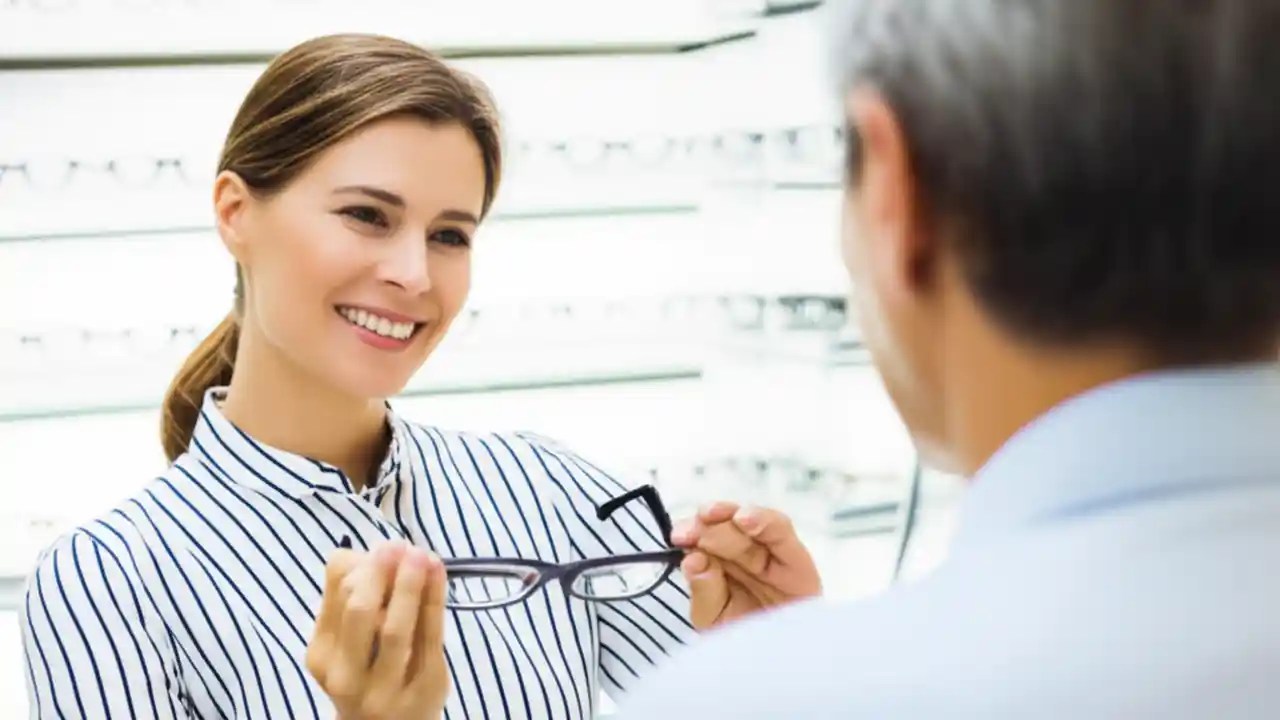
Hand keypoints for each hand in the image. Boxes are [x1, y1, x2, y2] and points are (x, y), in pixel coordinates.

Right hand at [305, 541, 449, 719]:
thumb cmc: (367, 674)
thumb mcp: (347, 645)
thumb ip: (350, 603)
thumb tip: (363, 554)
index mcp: (322, 656)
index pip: (335, 599)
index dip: (358, 566)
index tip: (379, 548)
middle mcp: (346, 676)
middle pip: (359, 613)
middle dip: (378, 573)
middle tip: (395, 545)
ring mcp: (385, 687)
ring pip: (396, 628)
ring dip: (409, 585)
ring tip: (421, 554)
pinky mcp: (424, 687)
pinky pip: (430, 637)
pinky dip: (435, 599)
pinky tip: (438, 573)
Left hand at [671, 502, 821, 629]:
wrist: (783, 668)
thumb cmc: (748, 643)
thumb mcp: (715, 621)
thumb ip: (703, 591)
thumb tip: (694, 559)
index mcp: (722, 567)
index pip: (702, 540)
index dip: (689, 532)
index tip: (677, 537)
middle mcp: (745, 557)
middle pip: (723, 527)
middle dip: (704, 526)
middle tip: (689, 533)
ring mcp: (771, 555)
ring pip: (749, 522)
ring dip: (728, 514)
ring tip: (710, 515)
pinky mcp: (796, 558)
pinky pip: (780, 531)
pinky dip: (763, 520)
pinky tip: (745, 519)